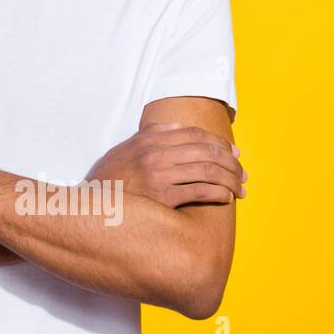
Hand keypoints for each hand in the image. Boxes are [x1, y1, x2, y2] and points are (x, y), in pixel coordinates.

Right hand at [85, 122, 245, 207]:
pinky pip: (200, 191)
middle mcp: (156, 154)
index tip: (233, 153)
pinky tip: (226, 199)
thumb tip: (176, 126)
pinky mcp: (162, 197)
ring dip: (230, 180)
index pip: (194, 134)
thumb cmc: (108, 180)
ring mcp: (159, 175)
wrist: (89, 207)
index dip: (219, 142)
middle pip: (206, 151)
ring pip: (208, 171)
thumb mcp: (123, 150)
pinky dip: (218, 194)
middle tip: (243, 174)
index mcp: (148, 140)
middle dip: (231, 162)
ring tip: (240, 189)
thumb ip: (149, 135)